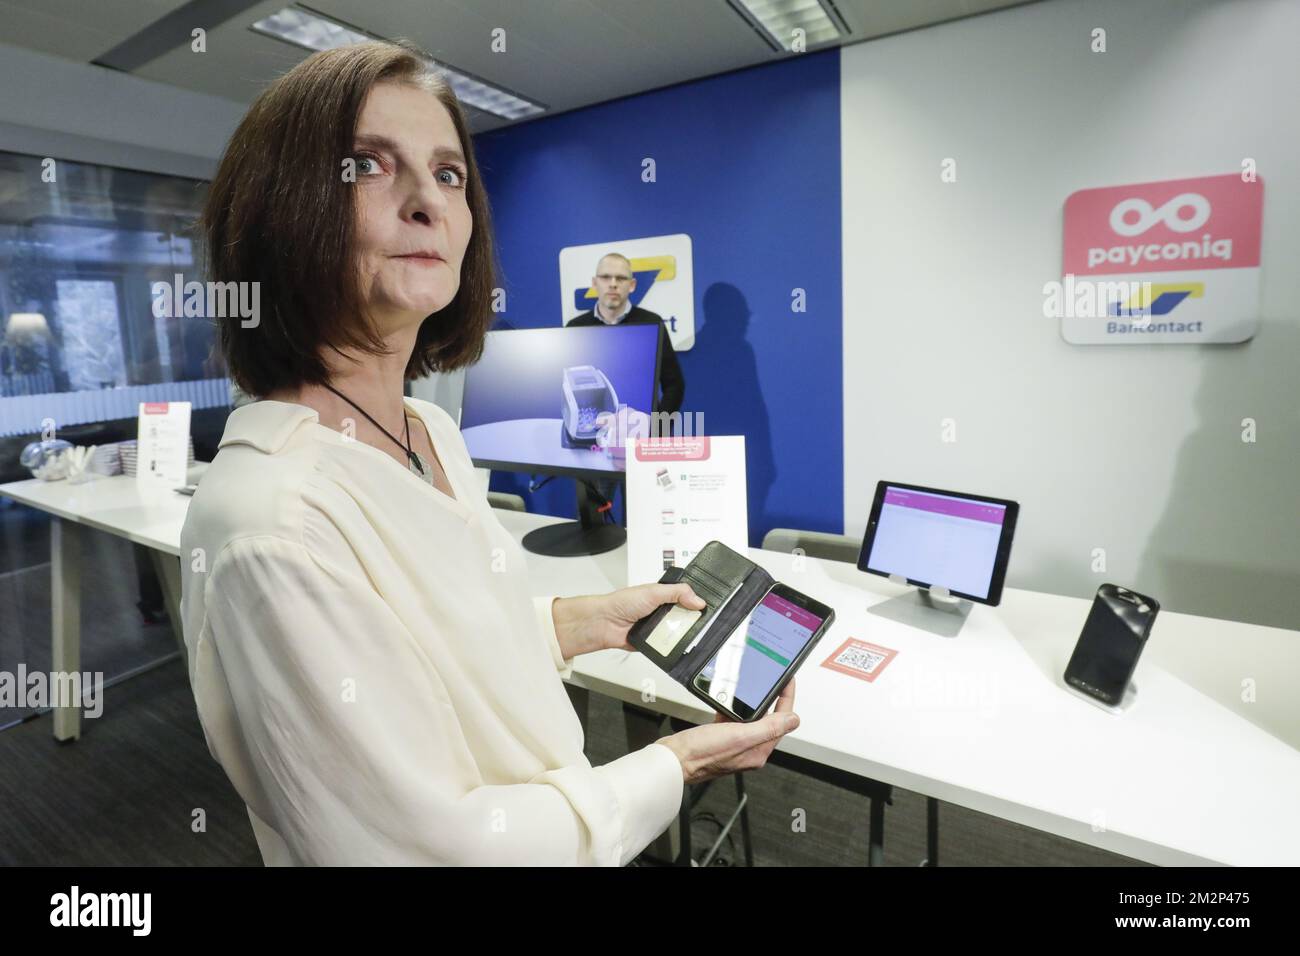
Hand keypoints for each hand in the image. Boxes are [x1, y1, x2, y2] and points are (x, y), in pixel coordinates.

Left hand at [551, 583, 706, 658]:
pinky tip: (676, 644)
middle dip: (691, 619)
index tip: (707, 606)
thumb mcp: (653, 591)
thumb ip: (677, 592)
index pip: (685, 598)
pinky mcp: (653, 642)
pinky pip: (667, 646)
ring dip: (682, 633)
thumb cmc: (622, 603)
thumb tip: (698, 600)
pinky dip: (671, 646)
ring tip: (688, 632)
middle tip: (701, 621)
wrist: (605, 623)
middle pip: (685, 616)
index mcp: (662, 596)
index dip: (695, 602)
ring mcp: (657, 627)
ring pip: (678, 632)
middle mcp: (661, 611)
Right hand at [656, 680, 798, 784]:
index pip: (781, 722)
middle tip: (775, 681)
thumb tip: (793, 720)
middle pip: (769, 720)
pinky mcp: (720, 739)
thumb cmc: (702, 753)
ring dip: (752, 704)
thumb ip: (768, 727)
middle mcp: (749, 749)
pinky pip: (733, 721)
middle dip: (773, 700)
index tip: (788, 681)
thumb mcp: (740, 735)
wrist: (675, 759)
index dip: (787, 699)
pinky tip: (727, 703)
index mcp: (758, 750)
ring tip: (753, 688)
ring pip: (750, 719)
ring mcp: (735, 744)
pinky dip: (732, 711)